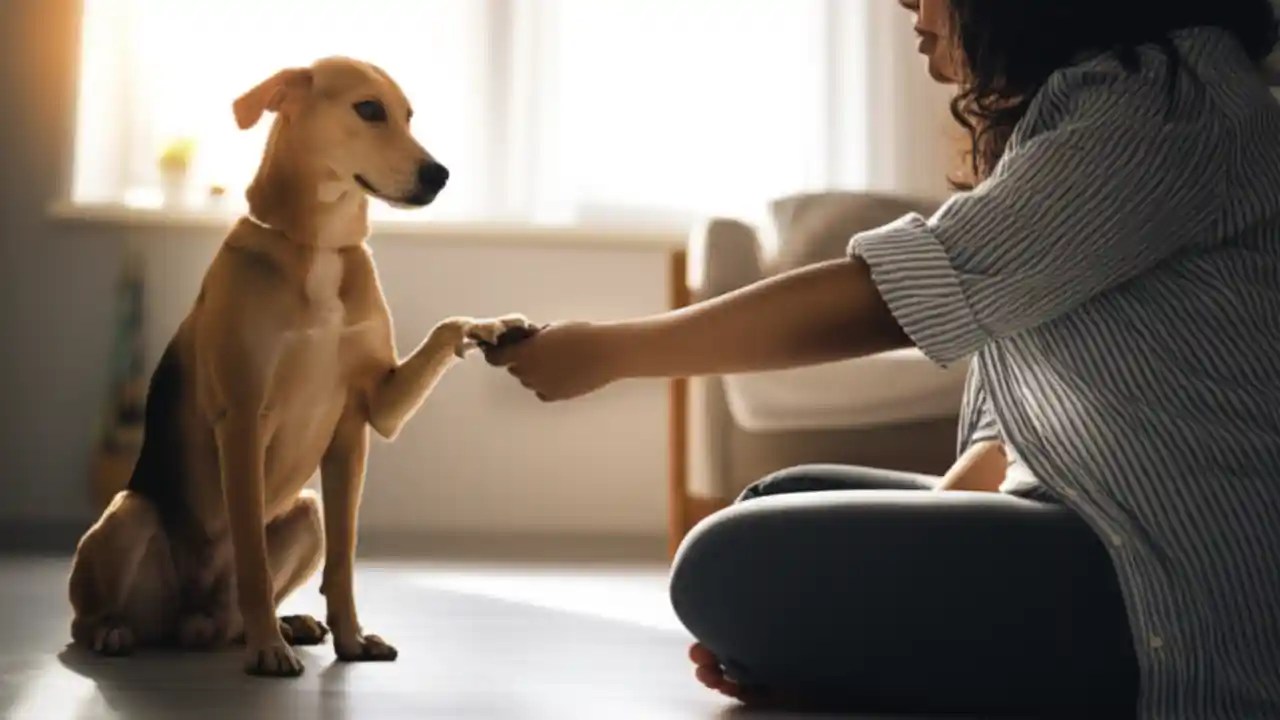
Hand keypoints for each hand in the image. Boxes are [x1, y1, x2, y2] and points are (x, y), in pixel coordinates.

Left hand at [482, 321, 622, 401]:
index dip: (494, 354)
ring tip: (554, 362)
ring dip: (534, 372)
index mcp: (525, 353)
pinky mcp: (556, 396)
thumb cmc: (580, 334)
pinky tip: (561, 374)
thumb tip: (527, 340)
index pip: (496, 358)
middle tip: (536, 351)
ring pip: (529, 380)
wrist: (604, 353)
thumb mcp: (552, 329)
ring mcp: (542, 386)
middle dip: (520, 360)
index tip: (495, 350)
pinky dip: (546, 384)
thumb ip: (534, 337)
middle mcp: (529, 372)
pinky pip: (542, 391)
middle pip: (514, 369)